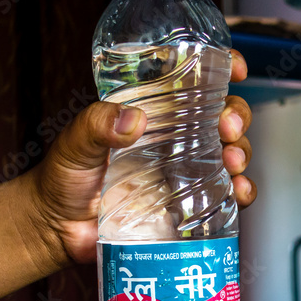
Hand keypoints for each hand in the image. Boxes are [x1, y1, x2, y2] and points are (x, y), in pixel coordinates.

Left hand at [28, 49, 255, 265]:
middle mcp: (173, 138)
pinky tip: (238, 191)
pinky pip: (225, 194)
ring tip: (233, 162)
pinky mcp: (188, 205)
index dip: (220, 68)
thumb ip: (96, 125)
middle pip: (222, 115)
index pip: (191, 81)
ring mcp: (184, 171)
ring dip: (241, 152)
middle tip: (229, 127)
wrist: (58, 231)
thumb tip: (133, 119)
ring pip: (231, 151)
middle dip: (237, 115)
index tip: (236, 69)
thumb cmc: (62, 179)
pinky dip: (241, 191)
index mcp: (150, 112)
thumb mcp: (74, 143)